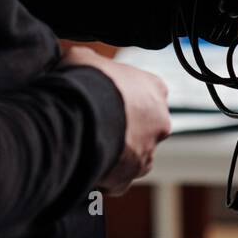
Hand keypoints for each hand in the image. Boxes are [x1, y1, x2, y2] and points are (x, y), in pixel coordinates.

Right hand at [60, 46, 170, 194]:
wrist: (78, 116)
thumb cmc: (85, 81)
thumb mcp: (84, 57)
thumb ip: (91, 63)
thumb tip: (78, 64)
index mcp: (155, 88)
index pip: (146, 92)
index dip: (122, 95)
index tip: (103, 98)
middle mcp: (160, 122)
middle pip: (143, 126)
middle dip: (121, 128)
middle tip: (93, 125)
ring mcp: (147, 152)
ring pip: (132, 155)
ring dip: (113, 154)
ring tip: (85, 146)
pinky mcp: (129, 177)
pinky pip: (115, 179)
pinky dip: (101, 176)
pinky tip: (83, 166)